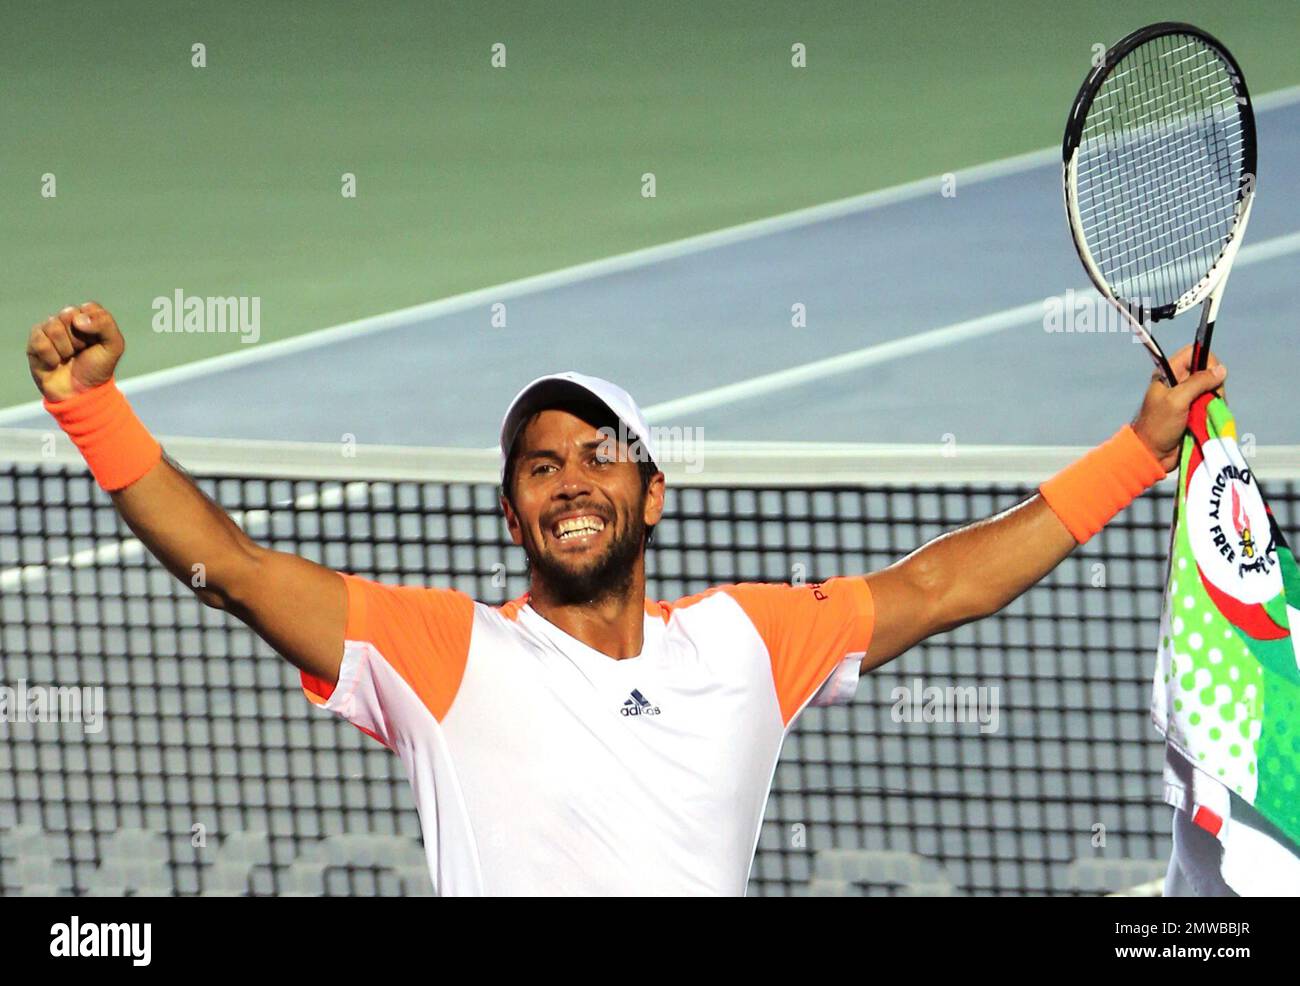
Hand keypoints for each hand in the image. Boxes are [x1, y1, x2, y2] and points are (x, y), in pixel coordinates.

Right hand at [26, 302, 124, 401]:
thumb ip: (105, 324)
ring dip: (65, 348)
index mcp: (88, 319)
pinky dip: (51, 356)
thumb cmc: (97, 369)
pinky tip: (55, 363)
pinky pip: (40, 340)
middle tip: (81, 351)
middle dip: (79, 338)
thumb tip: (78, 319)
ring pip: (53, 326)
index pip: (88, 308)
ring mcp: (50, 331)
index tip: (96, 342)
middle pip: (68, 314)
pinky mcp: (35, 342)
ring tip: (68, 358)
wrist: (81, 393)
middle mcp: (67, 321)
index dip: (94, 326)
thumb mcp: (114, 346)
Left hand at [1131, 344, 1226, 471]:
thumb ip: (1198, 383)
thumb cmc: (1158, 426)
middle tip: (1205, 402)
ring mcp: (1188, 398)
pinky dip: (1214, 412)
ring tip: (1204, 416)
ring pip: (1213, 390)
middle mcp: (1179, 382)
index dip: (1207, 361)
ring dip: (1214, 402)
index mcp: (1169, 373)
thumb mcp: (1177, 400)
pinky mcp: (1195, 412)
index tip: (1212, 377)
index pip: (1194, 353)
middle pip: (1208, 372)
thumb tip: (1221, 370)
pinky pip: (1212, 405)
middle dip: (1213, 387)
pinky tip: (1208, 421)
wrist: (1152, 454)